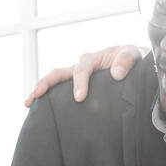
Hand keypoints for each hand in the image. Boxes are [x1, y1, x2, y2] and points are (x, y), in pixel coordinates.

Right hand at [23, 45, 143, 106]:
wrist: (137, 67)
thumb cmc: (135, 60)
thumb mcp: (134, 54)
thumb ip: (127, 60)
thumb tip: (116, 74)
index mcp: (94, 59)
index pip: (82, 69)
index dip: (79, 82)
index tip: (79, 98)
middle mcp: (82, 67)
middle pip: (59, 72)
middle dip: (47, 83)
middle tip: (37, 95)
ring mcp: (78, 79)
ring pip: (56, 81)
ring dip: (41, 90)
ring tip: (28, 103)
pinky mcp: (79, 89)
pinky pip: (61, 92)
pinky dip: (49, 100)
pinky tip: (40, 111)